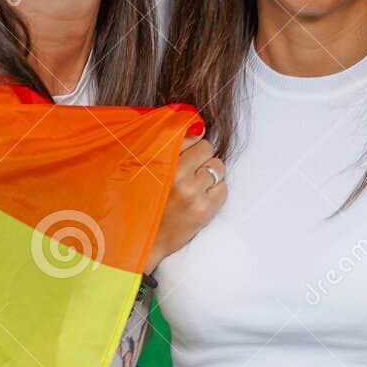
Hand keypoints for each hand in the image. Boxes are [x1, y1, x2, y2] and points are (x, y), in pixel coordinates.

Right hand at [147, 136, 227, 270]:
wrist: (144, 240)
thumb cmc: (142, 204)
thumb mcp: (144, 169)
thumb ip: (166, 146)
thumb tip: (198, 126)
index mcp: (157, 160)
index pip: (188, 135)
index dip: (190, 144)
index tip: (187, 153)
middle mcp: (174, 174)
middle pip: (207, 148)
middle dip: (202, 157)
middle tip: (191, 171)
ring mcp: (191, 193)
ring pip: (218, 166)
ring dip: (210, 174)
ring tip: (196, 186)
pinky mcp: (204, 210)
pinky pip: (224, 188)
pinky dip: (216, 192)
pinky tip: (201, 199)